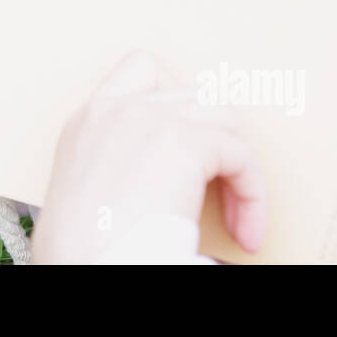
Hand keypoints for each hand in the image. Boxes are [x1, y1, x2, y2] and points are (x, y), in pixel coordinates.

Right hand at [29, 49, 267, 263]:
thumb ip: (124, 159)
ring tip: (235, 214)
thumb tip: (170, 174)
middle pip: (196, 96)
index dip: (175, 103)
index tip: (187, 148)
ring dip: (237, 166)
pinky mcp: (184, 142)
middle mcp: (118, 108)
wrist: (85, 265)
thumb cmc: (84, 249)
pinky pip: (242, 157)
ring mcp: (151, 119)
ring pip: (224, 118)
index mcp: (88, 119)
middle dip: (215, 142)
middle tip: (218, 191)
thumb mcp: (90, 188)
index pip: (140, 70)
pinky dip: (252, 196)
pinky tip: (244, 231)